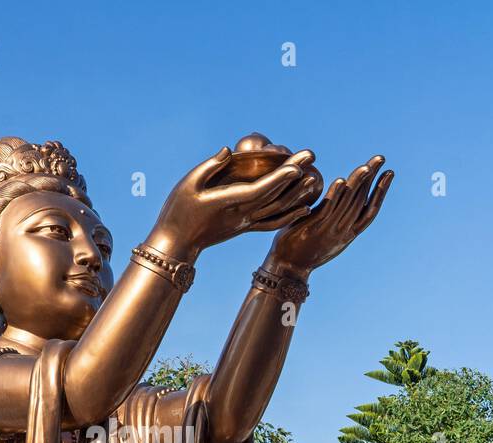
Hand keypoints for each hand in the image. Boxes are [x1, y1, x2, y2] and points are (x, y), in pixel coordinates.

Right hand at [147, 145, 320, 261]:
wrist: (177, 242)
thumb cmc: (178, 210)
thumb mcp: (188, 184)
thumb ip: (210, 166)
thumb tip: (229, 149)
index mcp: (229, 202)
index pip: (260, 190)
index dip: (280, 179)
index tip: (297, 167)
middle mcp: (242, 214)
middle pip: (275, 195)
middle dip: (295, 176)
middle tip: (312, 157)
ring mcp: (245, 223)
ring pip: (278, 210)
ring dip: (298, 194)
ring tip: (315, 179)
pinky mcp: (244, 228)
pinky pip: (272, 223)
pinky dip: (290, 216)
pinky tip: (304, 209)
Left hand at [267, 155, 392, 278]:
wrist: (288, 268)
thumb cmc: (306, 249)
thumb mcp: (328, 235)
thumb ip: (339, 219)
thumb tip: (345, 199)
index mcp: (348, 232)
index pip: (370, 209)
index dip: (381, 191)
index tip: (389, 173)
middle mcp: (342, 231)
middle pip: (361, 201)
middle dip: (372, 179)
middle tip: (380, 158)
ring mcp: (328, 229)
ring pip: (347, 204)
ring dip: (357, 184)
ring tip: (366, 167)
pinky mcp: (313, 228)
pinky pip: (327, 210)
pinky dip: (335, 195)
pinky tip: (341, 180)